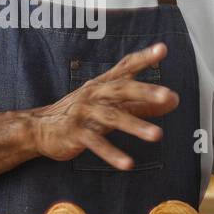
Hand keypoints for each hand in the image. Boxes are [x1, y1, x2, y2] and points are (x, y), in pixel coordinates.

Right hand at [29, 43, 177, 170]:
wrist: (39, 128)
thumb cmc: (79, 115)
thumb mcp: (110, 107)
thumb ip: (141, 104)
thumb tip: (174, 100)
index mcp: (102, 84)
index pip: (125, 67)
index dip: (143, 58)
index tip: (162, 49)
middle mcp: (93, 94)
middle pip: (121, 89)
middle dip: (145, 91)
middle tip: (169, 95)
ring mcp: (83, 112)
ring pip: (112, 117)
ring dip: (135, 126)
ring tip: (157, 135)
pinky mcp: (74, 132)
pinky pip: (96, 143)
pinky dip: (112, 154)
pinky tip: (128, 164)